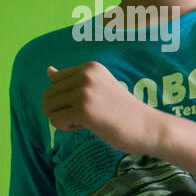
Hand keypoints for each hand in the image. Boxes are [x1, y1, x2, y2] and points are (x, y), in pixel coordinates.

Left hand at [43, 63, 160, 155]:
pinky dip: (65, 128)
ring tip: (86, 121)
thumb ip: (72, 80)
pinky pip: (55, 121)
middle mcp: (86, 76)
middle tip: (87, 115)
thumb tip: (48, 70)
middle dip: (62, 109)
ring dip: (63, 119)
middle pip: (48, 95)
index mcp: (90, 67)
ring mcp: (84, 93)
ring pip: (48, 108)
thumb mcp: (98, 88)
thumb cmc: (124, 110)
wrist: (148, 127)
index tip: (89, 104)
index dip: (66, 97)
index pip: (55, 80)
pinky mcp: (84, 111)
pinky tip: (85, 126)